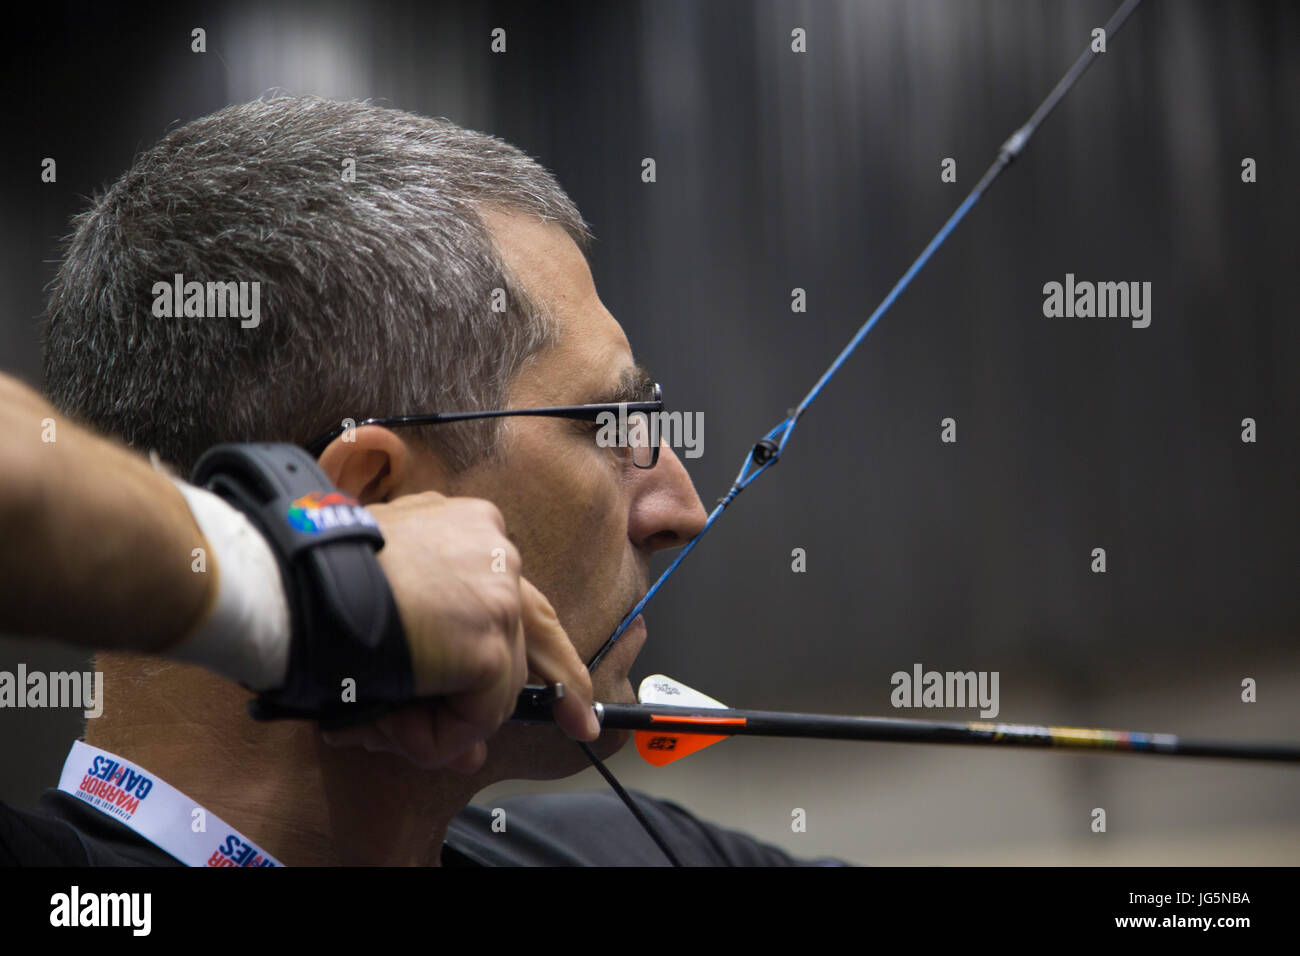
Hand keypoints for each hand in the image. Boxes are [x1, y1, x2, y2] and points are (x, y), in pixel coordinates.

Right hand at [319, 491, 598, 771]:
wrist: (290, 582)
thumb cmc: (310, 582)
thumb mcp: (379, 595)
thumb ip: (424, 645)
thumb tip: (458, 720)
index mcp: (466, 526)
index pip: (514, 587)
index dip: (542, 637)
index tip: (568, 676)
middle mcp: (493, 548)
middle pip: (536, 628)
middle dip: (560, 684)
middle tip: (582, 724)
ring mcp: (498, 592)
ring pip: (497, 682)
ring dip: (446, 718)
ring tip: (382, 722)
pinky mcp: (490, 639)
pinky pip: (481, 714)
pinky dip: (440, 736)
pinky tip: (394, 725)